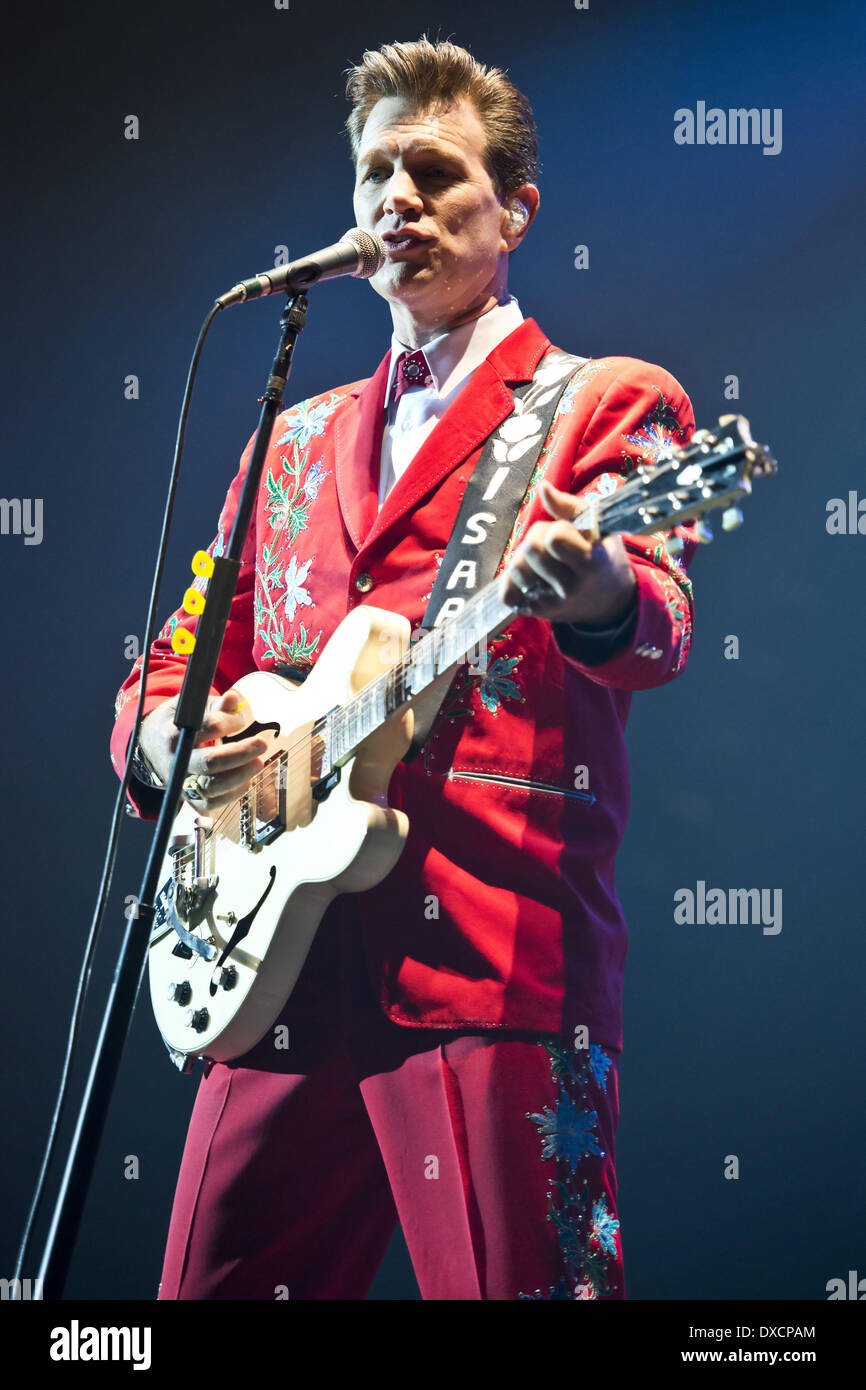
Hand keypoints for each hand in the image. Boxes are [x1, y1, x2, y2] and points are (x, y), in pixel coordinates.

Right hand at [139, 688, 268, 812]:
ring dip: (240, 775)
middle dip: (240, 753)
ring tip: (257, 763)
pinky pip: (210, 803)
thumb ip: (213, 705)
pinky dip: (231, 795)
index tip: (241, 719)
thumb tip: (232, 699)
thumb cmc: (175, 723)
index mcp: (175, 732)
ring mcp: (180, 781)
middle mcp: (176, 760)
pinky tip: (245, 781)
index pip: (209, 727)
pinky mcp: (187, 796)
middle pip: (210, 762)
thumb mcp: (188, 707)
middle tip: (261, 744)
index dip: (231, 722)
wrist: (151, 746)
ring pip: (212, 786)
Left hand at [497, 477, 636, 626]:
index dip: (557, 529)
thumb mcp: (597, 527)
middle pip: (529, 549)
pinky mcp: (537, 613)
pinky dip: (513, 584)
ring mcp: (553, 602)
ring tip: (542, 563)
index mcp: (592, 562)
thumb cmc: (600, 554)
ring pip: (516, 569)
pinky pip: (507, 594)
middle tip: (551, 546)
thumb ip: (568, 506)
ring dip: (524, 560)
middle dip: (536, 540)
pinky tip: (530, 579)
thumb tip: (542, 488)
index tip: (568, 534)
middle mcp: (572, 586)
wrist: (610, 600)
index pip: (554, 537)